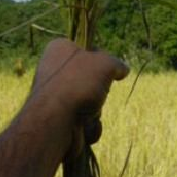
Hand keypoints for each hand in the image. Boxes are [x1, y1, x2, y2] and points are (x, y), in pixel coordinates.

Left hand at [30, 38, 128, 156]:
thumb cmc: (78, 83)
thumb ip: (116, 63)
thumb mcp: (105, 63)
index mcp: (59, 49)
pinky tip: (84, 128)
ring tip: (89, 113)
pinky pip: (83, 122)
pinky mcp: (57, 120)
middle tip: (98, 92)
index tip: (106, 66)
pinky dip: (89, 127)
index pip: (86, 49)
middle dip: (100, 91)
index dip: (99, 58)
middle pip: (90, 79)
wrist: (53, 121)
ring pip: (89, 102)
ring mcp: (54, 97)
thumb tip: (123, 69)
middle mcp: (53, 71)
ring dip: (96, 111)